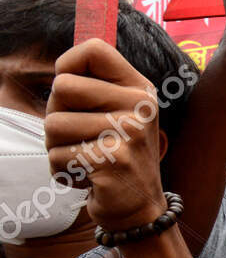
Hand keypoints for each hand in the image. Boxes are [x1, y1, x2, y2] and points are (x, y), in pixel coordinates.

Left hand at [45, 40, 168, 231]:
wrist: (139, 208)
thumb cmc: (116, 156)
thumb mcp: (118, 114)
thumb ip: (94, 88)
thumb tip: (63, 69)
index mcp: (140, 89)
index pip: (94, 49)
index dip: (68, 65)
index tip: (73, 93)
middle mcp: (140, 106)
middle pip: (62, 87)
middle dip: (57, 115)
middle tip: (82, 136)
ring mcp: (130, 133)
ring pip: (53, 124)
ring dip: (57, 147)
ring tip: (85, 158)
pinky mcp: (113, 161)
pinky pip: (57, 156)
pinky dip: (63, 172)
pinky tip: (88, 178)